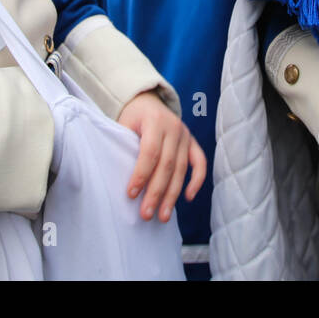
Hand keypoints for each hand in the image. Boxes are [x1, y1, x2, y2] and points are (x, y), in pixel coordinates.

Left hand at [117, 91, 206, 221]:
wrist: (147, 100)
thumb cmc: (131, 117)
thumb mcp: (123, 124)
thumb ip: (124, 146)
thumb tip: (119, 180)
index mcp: (155, 120)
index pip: (150, 151)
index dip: (141, 174)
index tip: (131, 194)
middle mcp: (174, 127)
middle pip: (167, 164)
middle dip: (156, 191)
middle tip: (146, 214)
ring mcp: (186, 135)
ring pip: (181, 169)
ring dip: (172, 194)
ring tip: (163, 216)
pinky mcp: (192, 142)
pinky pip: (199, 162)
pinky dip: (197, 181)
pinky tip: (188, 198)